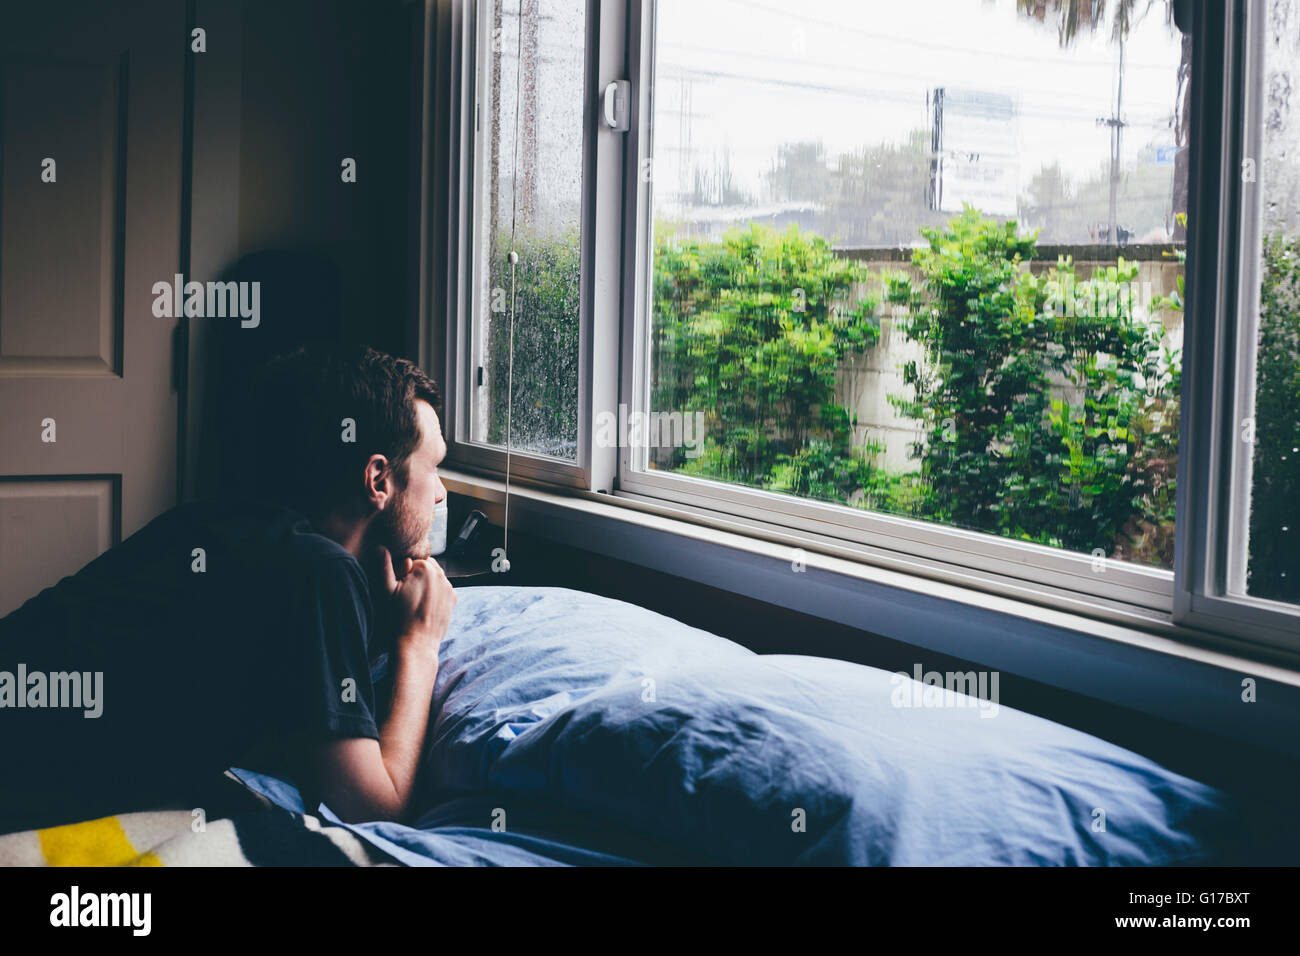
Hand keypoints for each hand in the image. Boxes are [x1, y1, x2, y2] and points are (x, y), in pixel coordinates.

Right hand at [378, 547, 456, 665]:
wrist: (416, 642)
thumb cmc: (398, 616)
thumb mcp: (387, 590)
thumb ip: (384, 566)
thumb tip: (380, 547)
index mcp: (425, 567)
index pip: (413, 561)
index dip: (404, 573)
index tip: (400, 588)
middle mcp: (441, 574)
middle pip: (426, 568)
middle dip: (417, 576)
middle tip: (407, 595)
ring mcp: (450, 587)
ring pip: (435, 578)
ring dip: (427, 584)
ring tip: (415, 602)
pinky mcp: (454, 599)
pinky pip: (443, 590)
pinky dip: (436, 594)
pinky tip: (425, 606)